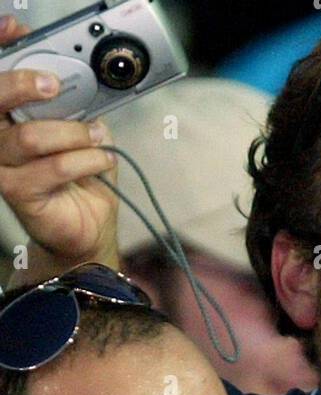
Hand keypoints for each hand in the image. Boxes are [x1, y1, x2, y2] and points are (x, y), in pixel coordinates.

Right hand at [0, 17, 118, 268]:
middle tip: (53, 85)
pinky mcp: (18, 193)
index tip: (16, 29)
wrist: (89, 229)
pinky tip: (102, 160)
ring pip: (31, 137)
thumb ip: (73, 106)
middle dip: (23, 85)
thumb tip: (83, 82)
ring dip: (73, 133)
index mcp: (7, 116)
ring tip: (97, 137)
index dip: (1, 46)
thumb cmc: (80, 179)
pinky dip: (85, 160)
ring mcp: (3, 166)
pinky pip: (53, 167)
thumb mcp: (80, 131)